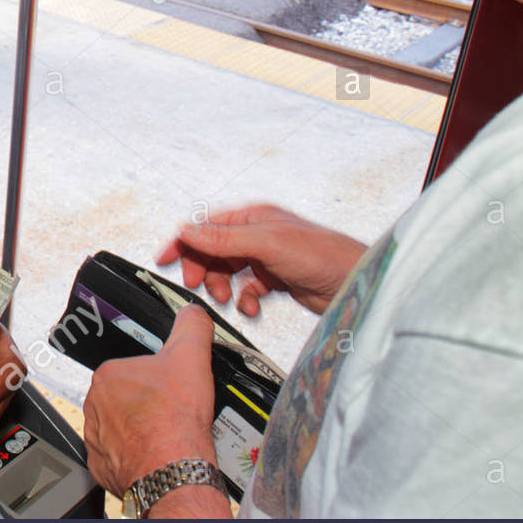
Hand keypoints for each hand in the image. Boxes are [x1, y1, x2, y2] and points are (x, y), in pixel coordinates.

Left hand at [82, 306, 217, 497]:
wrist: (174, 471)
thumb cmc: (175, 420)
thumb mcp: (192, 357)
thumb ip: (191, 327)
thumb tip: (193, 313)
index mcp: (107, 376)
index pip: (130, 371)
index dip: (155, 380)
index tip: (169, 391)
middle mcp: (95, 407)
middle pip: (124, 400)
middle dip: (146, 406)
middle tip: (170, 413)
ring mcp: (96, 439)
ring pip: (120, 429)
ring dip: (139, 432)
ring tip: (165, 435)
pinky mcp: (102, 467)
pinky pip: (117, 458)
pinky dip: (135, 458)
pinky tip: (154, 455)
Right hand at [156, 203, 366, 315]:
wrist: (357, 283)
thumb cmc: (323, 255)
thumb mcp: (266, 243)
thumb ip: (224, 238)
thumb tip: (188, 230)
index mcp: (253, 217)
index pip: (206, 226)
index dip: (183, 242)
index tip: (164, 260)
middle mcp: (258, 234)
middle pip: (214, 250)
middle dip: (204, 269)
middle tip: (199, 286)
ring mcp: (266, 257)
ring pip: (229, 271)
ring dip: (223, 286)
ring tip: (227, 298)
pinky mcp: (277, 279)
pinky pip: (248, 289)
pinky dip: (244, 299)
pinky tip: (251, 306)